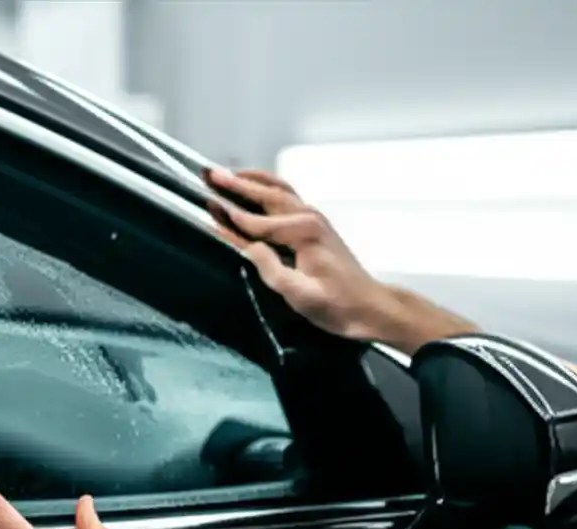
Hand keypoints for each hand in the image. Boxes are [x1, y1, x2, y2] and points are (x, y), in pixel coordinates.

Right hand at [204, 168, 390, 340]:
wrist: (368, 306)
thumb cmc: (334, 304)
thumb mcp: (298, 293)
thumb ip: (269, 267)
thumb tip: (246, 245)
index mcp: (303, 232)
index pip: (258, 221)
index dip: (231, 216)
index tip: (208, 206)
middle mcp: (308, 217)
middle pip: (267, 194)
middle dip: (237, 184)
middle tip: (209, 174)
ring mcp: (313, 217)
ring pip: (278, 190)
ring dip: (252, 180)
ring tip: (227, 173)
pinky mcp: (315, 224)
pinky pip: (286, 197)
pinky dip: (266, 187)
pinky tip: (254, 186)